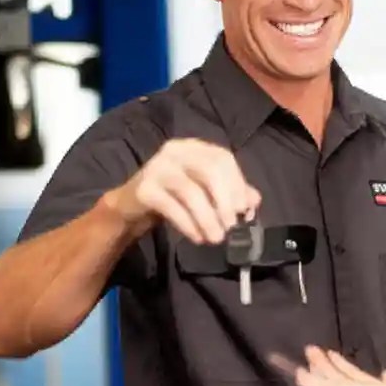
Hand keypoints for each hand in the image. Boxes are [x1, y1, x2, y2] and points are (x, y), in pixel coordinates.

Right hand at [103, 138, 260, 243]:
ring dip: (207, 218)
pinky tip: (197, 237)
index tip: (245, 209)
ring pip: (190, 191)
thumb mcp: (204, 192)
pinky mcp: (144, 188)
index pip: (222, 158)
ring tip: (216, 238)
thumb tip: (254, 201)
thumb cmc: (173, 196)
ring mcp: (156, 167)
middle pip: (209, 171)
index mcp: (193, 147)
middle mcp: (175, 151)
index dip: (237, 183)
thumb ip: (230, 192)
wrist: (131, 205)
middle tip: (232, 227)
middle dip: (224, 201)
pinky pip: (171, 206)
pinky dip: (188, 224)